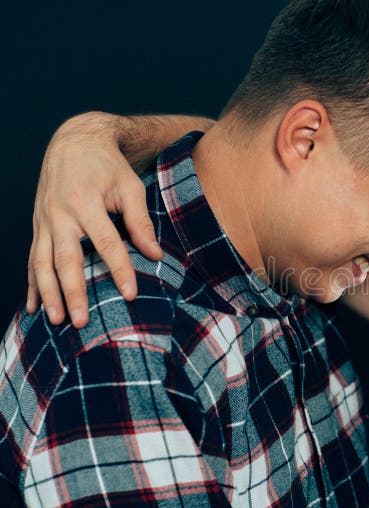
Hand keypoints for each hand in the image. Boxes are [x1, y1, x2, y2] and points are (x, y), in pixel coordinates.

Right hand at [27, 112, 162, 327]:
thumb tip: (155, 255)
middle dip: (74, 292)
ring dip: (48, 294)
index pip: (106, 243)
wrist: (74, 143)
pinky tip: (34, 307)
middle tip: (83, 321)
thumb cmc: (107, 167)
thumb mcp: (130, 187)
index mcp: (85, 202)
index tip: (130, 294)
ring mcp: (45, 222)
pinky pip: (33, 259)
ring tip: (56, 321)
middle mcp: (60, 214)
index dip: (119, 269)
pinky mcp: (38, 226)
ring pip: (42, 264)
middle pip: (66, 259)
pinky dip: (32, 284)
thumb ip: (141, 221)